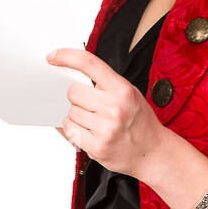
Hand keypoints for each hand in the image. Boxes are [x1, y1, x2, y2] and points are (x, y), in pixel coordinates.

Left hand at [47, 47, 165, 178]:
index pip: (89, 63)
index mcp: (123, 89)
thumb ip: (106, 83)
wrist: (154, 153)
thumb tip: (74, 75)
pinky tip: (90, 133)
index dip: (67, 56)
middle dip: (78, 98)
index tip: (53, 57)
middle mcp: (115, 107)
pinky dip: (75, 130)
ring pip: (71, 112)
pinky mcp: (97, 146)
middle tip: (92, 106)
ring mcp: (106, 128)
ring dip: (78, 116)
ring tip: (96, 123)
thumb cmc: (140, 122)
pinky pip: (70, 129)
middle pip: (73, 91)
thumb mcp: (130, 94)